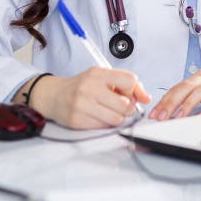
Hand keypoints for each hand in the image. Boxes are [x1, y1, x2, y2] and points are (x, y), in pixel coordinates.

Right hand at [23, 67, 150, 129]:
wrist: (53, 95)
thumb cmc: (82, 86)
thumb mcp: (101, 77)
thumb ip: (125, 84)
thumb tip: (146, 98)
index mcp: (98, 74)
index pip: (130, 81)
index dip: (133, 91)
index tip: (128, 94)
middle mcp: (90, 88)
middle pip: (125, 104)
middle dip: (127, 109)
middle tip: (120, 107)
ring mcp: (82, 105)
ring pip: (117, 119)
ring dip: (118, 118)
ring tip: (109, 112)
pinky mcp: (77, 120)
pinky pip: (103, 127)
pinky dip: (105, 124)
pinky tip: (97, 117)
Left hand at [148, 68, 200, 120]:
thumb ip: (194, 98)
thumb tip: (172, 114)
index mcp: (200, 76)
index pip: (178, 87)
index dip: (164, 100)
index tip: (154, 114)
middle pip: (185, 87)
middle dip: (171, 102)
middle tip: (161, 117)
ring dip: (187, 104)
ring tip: (178, 117)